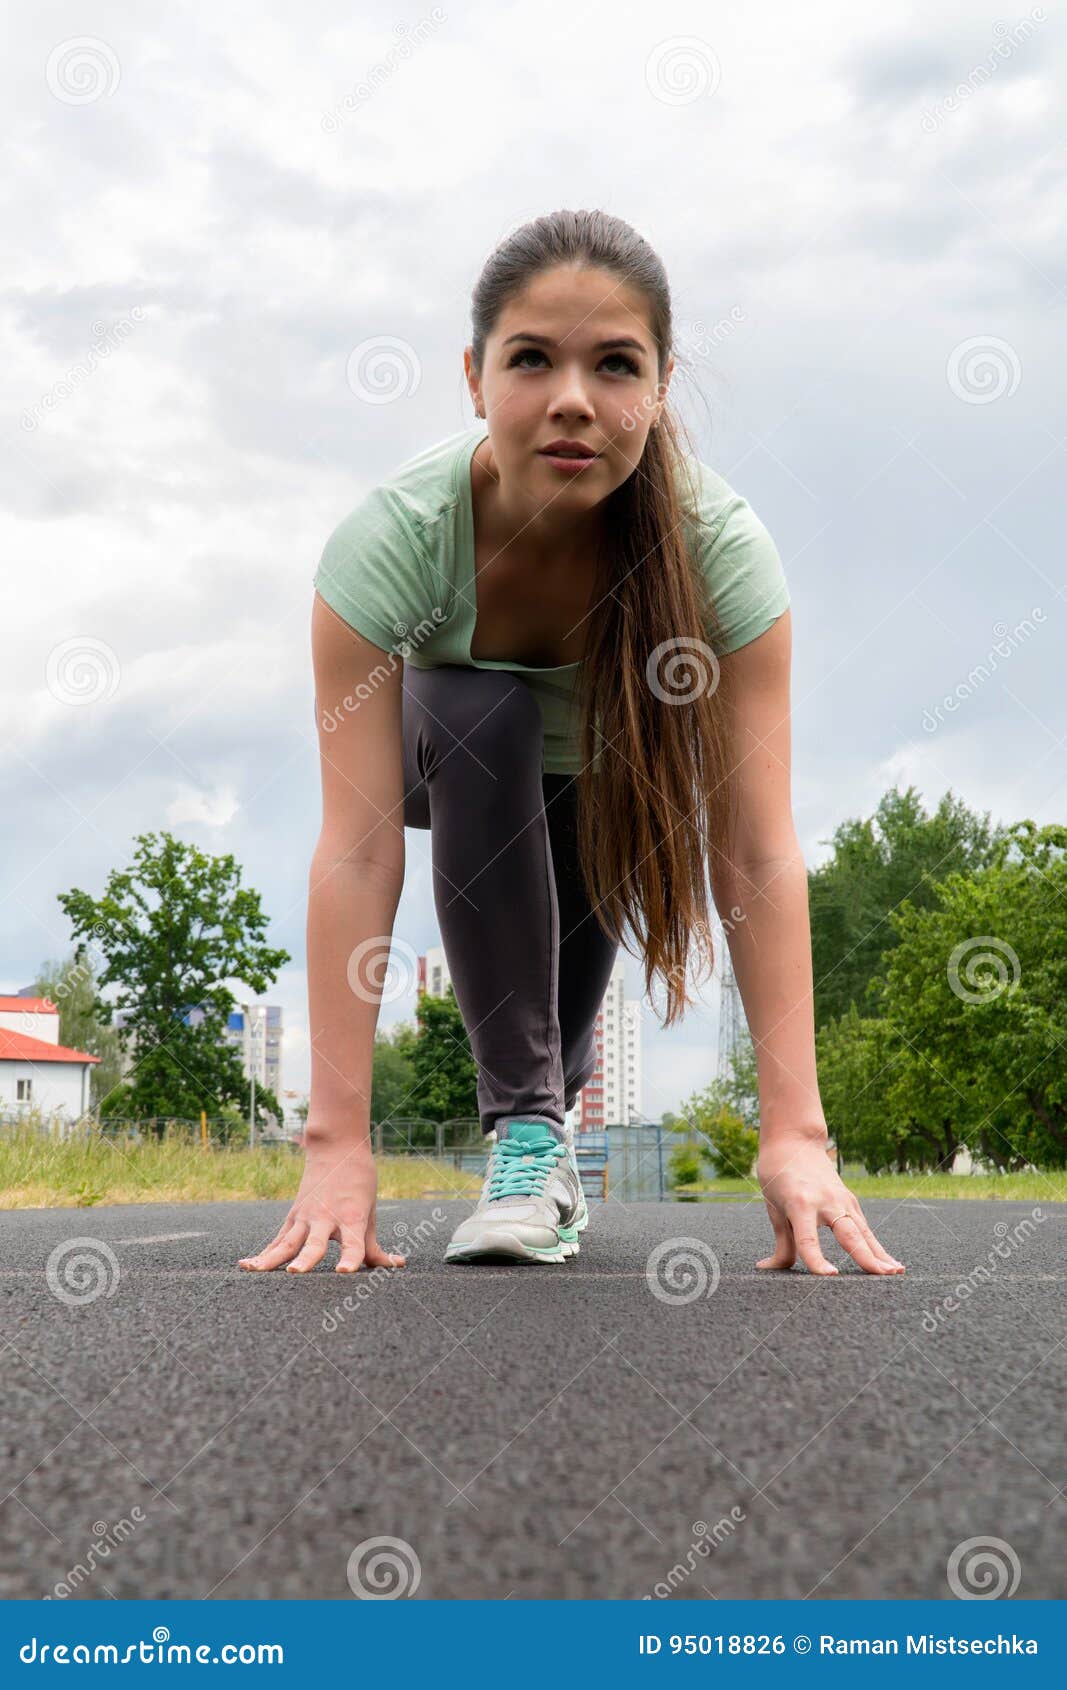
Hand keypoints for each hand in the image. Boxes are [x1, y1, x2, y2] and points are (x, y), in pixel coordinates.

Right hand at [238, 1134, 406, 1274]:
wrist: (337, 1148)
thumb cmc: (359, 1183)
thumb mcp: (370, 1211)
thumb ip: (374, 1245)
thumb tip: (395, 1266)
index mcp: (351, 1216)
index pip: (353, 1243)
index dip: (350, 1257)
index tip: (345, 1271)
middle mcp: (326, 1217)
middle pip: (314, 1243)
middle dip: (305, 1259)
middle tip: (296, 1272)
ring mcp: (306, 1217)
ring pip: (287, 1241)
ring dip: (272, 1258)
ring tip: (256, 1271)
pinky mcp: (293, 1217)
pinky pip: (277, 1240)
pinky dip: (263, 1254)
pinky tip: (246, 1265)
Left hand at [755, 1128, 904, 1275]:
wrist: (794, 1140)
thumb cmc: (777, 1175)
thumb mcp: (773, 1207)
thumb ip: (781, 1242)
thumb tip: (768, 1268)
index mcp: (799, 1203)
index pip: (807, 1238)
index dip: (817, 1259)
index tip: (829, 1276)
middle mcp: (825, 1201)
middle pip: (848, 1233)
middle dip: (865, 1256)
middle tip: (882, 1275)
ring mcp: (841, 1200)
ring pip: (863, 1231)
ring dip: (879, 1253)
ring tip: (895, 1272)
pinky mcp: (850, 1200)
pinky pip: (864, 1228)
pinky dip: (877, 1247)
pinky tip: (890, 1264)